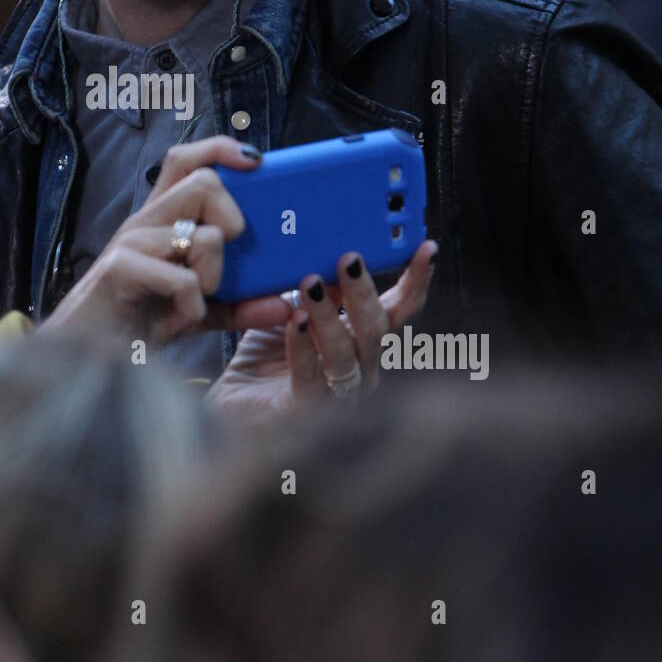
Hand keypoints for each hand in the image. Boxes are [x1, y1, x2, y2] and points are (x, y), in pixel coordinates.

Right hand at [40, 137, 291, 345]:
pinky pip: (182, 279)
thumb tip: (285, 306)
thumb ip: (238, 305)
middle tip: (222, 261)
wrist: (83, 357)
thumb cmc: (137, 322)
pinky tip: (179, 318)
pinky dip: (192, 306)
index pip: (187, 160)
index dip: (221, 149)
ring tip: (196, 301)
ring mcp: (131, 242)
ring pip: (203, 235)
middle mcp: (146, 221)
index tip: (255, 162)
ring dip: (213, 275)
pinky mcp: (119, 269)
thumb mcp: (197, 310)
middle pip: (204, 183)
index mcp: (162, 220)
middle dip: (231, 221)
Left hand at [206, 240, 437, 421]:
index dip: (416, 282)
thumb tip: (330, 249)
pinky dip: (303, 348)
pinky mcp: (305, 412)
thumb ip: (317, 288)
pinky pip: (311, 378)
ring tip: (309, 284)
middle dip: (364, 293)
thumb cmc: (268, 358)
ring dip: (330, 316)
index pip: (401, 310)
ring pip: (347, 354)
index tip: (425, 248)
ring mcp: (338, 395)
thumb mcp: (293, 310)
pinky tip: (294, 322)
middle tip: (348, 259)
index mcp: (364, 340)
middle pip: (378, 331)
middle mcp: (361, 369)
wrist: (235, 404)